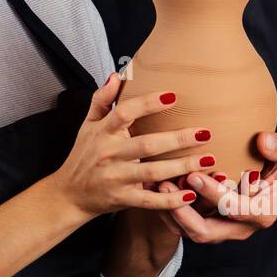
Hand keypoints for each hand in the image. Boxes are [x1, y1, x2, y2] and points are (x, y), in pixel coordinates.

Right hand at [46, 73, 214, 219]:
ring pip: (153, 172)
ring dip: (182, 167)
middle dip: (178, 139)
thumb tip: (116, 75)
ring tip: (208, 158)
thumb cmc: (82, 156)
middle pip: (146, 145)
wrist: (69, 194)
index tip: (172, 97)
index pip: (124, 113)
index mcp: (103, 133)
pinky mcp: (123, 199)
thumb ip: (101, 99)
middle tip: (205, 132)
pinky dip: (170, 200)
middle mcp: (110, 154)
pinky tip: (191, 194)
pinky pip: (149, 200)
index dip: (147, 104)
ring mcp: (117, 178)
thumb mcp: (87, 125)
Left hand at [156, 130, 276, 243]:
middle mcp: (240, 228)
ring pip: (189, 232)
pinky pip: (183, 226)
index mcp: (262, 214)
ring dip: (169, 211)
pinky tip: (153, 188)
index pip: (234, 210)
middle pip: (206, 232)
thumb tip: (264, 141)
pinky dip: (167, 210)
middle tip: (164, 184)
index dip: (213, 195)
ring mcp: (223, 230)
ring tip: (154, 185)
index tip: (194, 174)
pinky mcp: (209, 225)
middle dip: (182, 211)